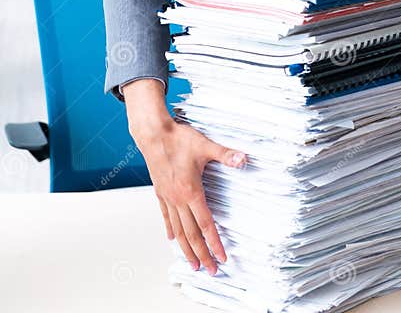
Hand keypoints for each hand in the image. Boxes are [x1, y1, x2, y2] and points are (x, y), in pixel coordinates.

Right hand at [133, 116, 246, 273]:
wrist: (153, 134)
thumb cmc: (178, 138)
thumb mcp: (205, 145)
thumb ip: (225, 154)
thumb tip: (243, 158)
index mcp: (191, 191)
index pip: (206, 224)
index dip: (215, 243)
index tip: (222, 257)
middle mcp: (178, 199)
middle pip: (191, 234)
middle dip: (202, 254)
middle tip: (211, 270)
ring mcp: (167, 197)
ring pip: (178, 230)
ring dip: (186, 249)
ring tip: (193, 264)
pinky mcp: (160, 192)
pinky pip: (166, 216)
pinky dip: (171, 230)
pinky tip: (172, 239)